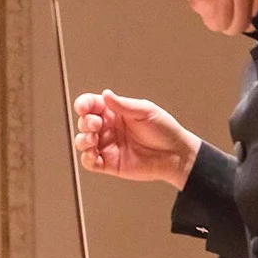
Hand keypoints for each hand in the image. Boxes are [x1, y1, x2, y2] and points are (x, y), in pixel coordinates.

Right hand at [72, 90, 201, 188]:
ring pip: (82, 142)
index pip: (92, 105)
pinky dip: (87, 158)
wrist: (175, 155)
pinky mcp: (109, 164)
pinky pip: (89, 162)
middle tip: (96, 125)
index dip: (83, 104)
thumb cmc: (164, 130)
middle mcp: (108, 128)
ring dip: (82, 140)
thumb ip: (123, 104)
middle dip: (85, 122)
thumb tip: (105, 94)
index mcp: (115, 112)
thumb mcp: (145, 111)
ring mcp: (107, 146)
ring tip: (92, 140)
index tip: (83, 108)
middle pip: (84, 122)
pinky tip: (94, 154)